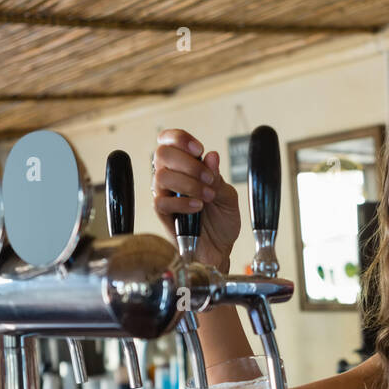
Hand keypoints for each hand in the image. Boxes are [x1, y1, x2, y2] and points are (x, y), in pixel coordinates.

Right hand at [152, 129, 240, 270]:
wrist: (221, 249)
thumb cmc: (222, 221)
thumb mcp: (227, 196)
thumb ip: (218, 177)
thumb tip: (211, 156)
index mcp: (184, 166)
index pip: (168, 141)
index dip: (180, 138)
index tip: (199, 149)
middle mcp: (170, 177)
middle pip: (162, 154)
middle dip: (188, 163)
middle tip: (209, 179)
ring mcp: (164, 195)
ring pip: (161, 177)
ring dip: (189, 184)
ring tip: (207, 196)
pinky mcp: (163, 215)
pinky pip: (161, 202)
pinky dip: (182, 202)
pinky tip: (198, 207)